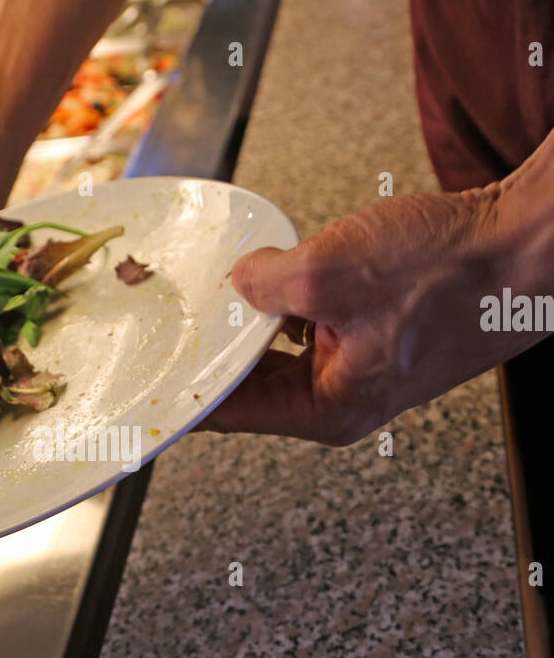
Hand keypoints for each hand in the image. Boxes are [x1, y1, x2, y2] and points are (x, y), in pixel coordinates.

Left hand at [202, 142, 552, 444]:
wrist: (530, 246)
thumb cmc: (454, 273)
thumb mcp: (330, 272)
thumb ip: (266, 283)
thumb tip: (241, 281)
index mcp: (329, 409)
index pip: (228, 410)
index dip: (182, 390)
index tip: (143, 383)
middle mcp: (345, 398)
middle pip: (253, 379)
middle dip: (218, 342)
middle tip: (176, 314)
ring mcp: (366, 365)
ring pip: (285, 346)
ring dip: (260, 314)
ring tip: (232, 283)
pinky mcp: (384, 332)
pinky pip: (319, 321)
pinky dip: (298, 298)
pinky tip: (289, 266)